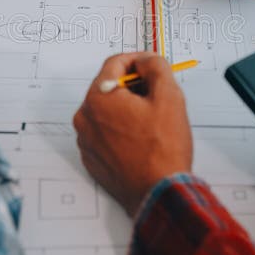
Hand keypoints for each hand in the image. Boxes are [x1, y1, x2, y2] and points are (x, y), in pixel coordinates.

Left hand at [73, 53, 191, 215]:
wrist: (158, 193)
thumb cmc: (163, 150)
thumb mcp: (169, 97)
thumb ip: (156, 67)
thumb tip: (146, 60)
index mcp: (99, 98)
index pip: (114, 64)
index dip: (137, 60)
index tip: (151, 65)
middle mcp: (85, 118)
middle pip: (108, 87)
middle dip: (133, 86)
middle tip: (157, 94)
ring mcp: (86, 140)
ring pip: (106, 110)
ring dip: (126, 108)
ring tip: (151, 121)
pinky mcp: (92, 158)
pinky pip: (104, 133)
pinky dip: (120, 129)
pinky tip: (141, 139)